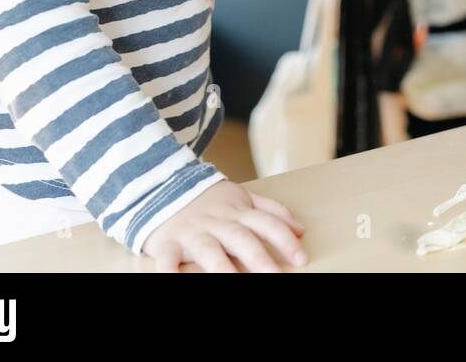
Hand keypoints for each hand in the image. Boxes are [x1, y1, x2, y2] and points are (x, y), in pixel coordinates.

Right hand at [142, 180, 306, 272]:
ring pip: (209, 251)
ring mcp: (192, 233)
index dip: (285, 240)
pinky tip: (173, 278)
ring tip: (234, 280)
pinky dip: (168, 271)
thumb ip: (272, 212)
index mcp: (238, 212)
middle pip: (241, 239)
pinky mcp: (167, 244)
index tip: (301, 258)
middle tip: (276, 275)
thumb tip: (301, 229)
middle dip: (259, 258)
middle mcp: (217, 223)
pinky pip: (167, 259)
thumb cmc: (209, 199)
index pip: (267, 224)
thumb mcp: (243, 197)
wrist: (164, 185)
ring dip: (221, 267)